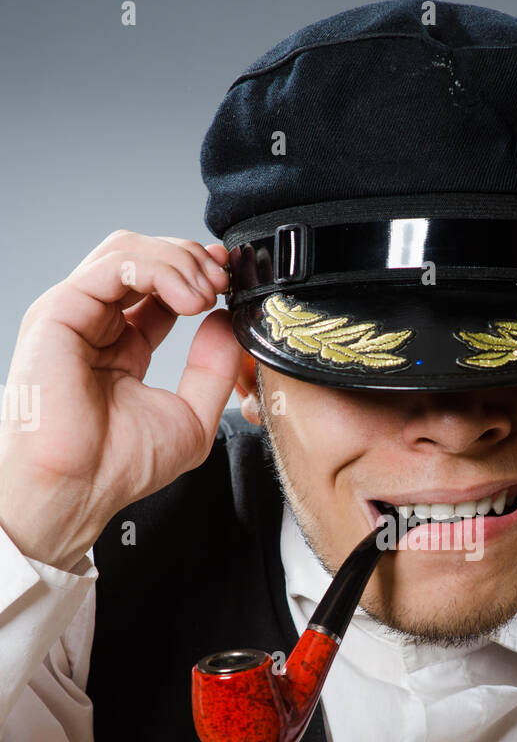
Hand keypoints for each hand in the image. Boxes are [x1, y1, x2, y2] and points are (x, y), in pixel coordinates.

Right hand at [0, 230, 241, 570]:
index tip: (232, 283)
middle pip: (144, 257)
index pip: (160, 286)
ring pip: (127, 251)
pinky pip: (113, 265)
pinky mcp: (59, 311)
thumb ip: (213, 369)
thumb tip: (227, 322)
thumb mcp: (192, 416)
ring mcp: (75, 314)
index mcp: (121, 345)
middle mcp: (96, 324)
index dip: (199, 275)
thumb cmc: (118, 467)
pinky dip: (158, 269)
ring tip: (207, 293)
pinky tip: (186, 298)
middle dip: (193, 260)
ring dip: (178, 261)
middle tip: (225, 280)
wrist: (78, 490)